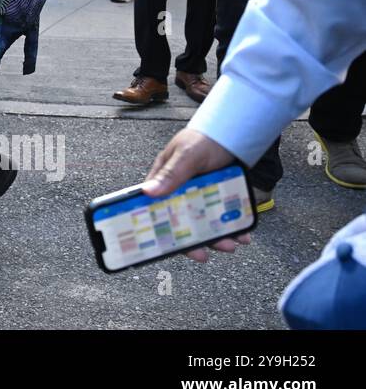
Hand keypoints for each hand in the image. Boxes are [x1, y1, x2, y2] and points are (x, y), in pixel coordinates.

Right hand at [143, 128, 251, 261]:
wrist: (233, 133)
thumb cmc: (203, 139)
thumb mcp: (188, 155)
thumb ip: (172, 173)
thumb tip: (147, 193)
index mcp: (162, 182)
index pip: (153, 210)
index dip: (157, 230)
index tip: (165, 248)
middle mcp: (178, 193)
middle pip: (179, 223)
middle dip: (193, 241)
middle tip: (205, 255)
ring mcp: (199, 197)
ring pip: (203, 224)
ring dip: (217, 237)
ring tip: (233, 243)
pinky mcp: (217, 199)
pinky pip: (222, 218)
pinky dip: (232, 228)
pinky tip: (242, 234)